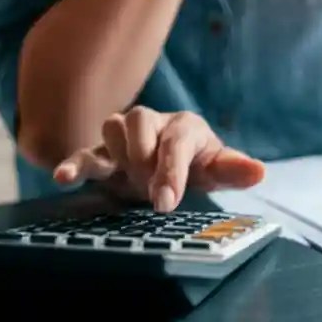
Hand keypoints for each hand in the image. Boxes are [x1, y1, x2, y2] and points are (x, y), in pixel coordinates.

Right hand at [53, 107, 265, 211]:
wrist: (171, 167)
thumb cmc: (197, 164)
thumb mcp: (216, 169)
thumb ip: (233, 170)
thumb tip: (259, 172)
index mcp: (183, 127)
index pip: (175, 143)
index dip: (170, 172)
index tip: (165, 202)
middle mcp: (151, 126)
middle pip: (137, 119)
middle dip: (141, 153)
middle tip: (147, 186)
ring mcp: (125, 140)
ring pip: (110, 127)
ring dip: (112, 152)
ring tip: (120, 179)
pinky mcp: (102, 157)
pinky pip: (85, 154)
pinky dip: (74, 164)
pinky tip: (62, 178)